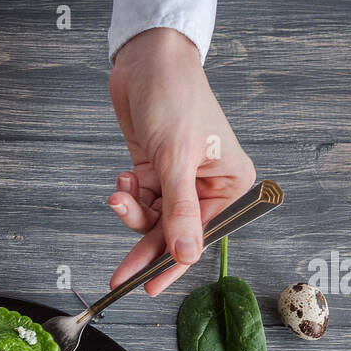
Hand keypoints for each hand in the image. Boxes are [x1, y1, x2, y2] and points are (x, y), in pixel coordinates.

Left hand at [106, 28, 253, 293]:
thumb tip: (186, 254)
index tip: (149, 287)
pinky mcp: (156, 172)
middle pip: (173, 233)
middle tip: (120, 275)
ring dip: (132, 212)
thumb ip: (180, 212)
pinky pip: (140, 201)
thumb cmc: (174, 98)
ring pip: (152, 220)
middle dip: (144, 248)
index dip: (174, 265)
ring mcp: (180, 180)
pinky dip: (128, 195)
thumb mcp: (177, 159)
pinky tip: (124, 178)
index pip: (201, 237)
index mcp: (230, 184)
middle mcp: (208, 186)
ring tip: (119, 194)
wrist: (147, 62)